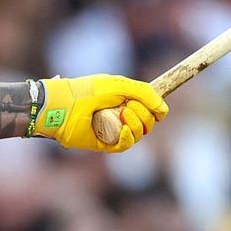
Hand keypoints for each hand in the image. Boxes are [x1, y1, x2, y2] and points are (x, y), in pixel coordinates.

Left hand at [36, 75, 167, 152]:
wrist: (65, 105)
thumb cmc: (89, 91)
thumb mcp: (120, 85)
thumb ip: (146, 93)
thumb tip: (164, 110)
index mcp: (125, 100)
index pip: (150, 108)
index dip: (156, 108)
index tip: (157, 106)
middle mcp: (121, 115)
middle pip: (148, 122)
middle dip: (144, 115)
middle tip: (128, 107)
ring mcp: (113, 130)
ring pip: (139, 134)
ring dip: (136, 125)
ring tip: (122, 115)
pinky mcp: (104, 143)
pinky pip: (125, 145)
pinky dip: (128, 138)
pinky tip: (123, 129)